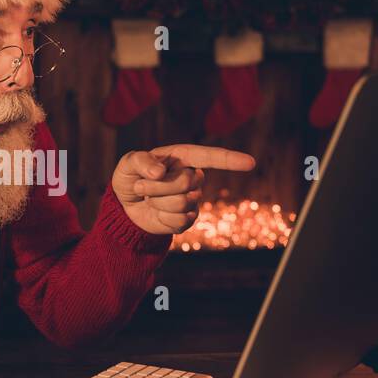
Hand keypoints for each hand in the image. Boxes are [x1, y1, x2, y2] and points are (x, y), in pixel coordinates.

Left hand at [112, 143, 255, 234]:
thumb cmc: (130, 178)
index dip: (230, 160)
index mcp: (182, 157)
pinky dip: (161, 218)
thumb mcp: (127, 164)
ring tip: (148, 198)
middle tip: (141, 186)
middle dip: (157, 186)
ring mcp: (192, 199)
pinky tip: (157, 213)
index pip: (209, 157)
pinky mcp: (188, 219)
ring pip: (181, 203)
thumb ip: (140, 161)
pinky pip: (179, 221)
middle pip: (186, 182)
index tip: (251, 163)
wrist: (127, 207)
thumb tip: (160, 171)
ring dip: (156, 202)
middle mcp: (192, 177)